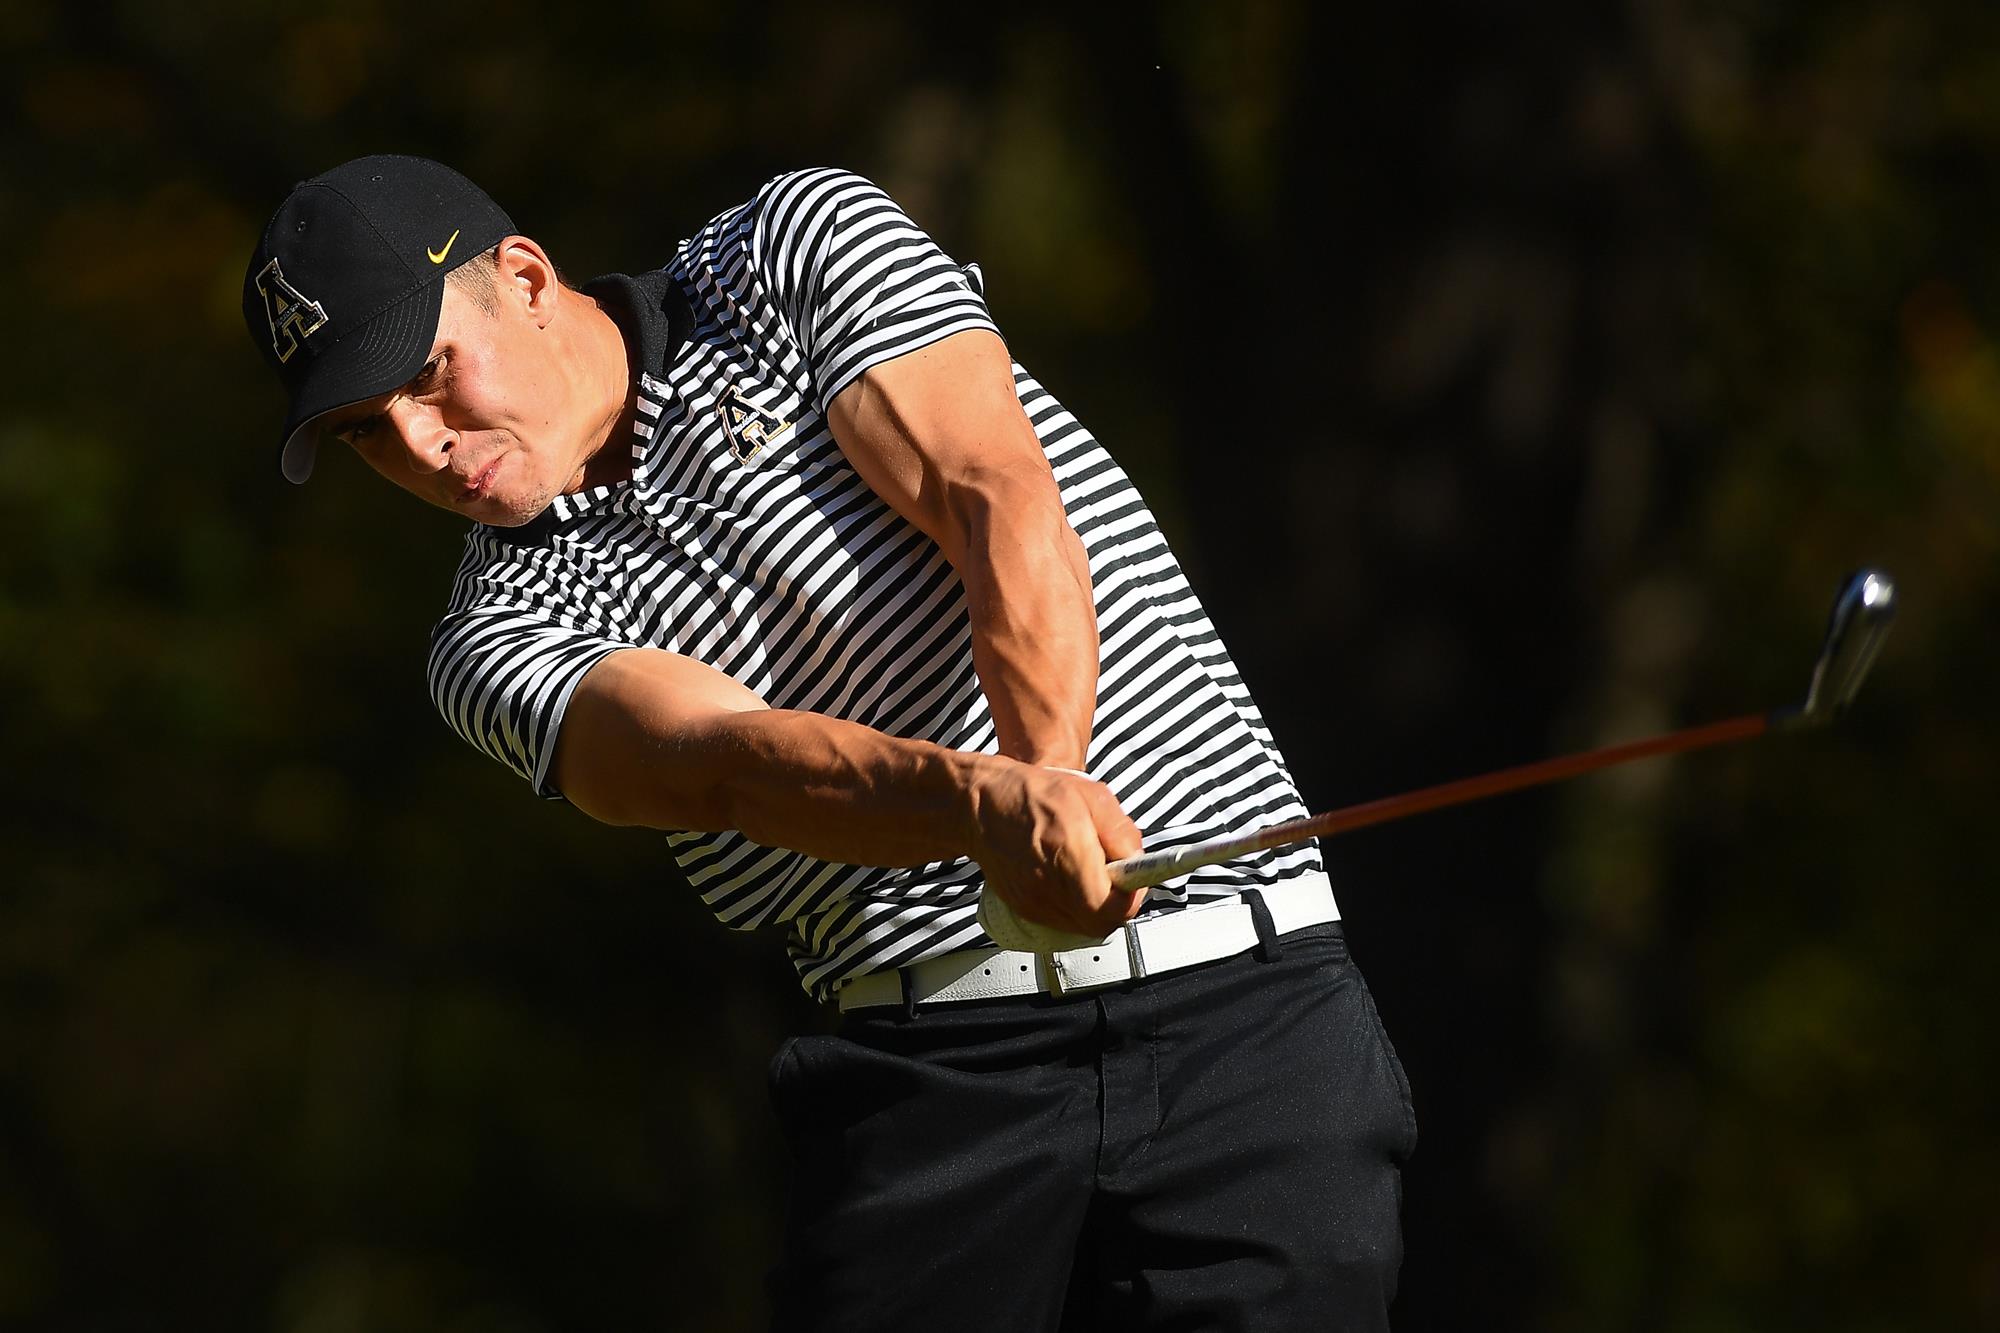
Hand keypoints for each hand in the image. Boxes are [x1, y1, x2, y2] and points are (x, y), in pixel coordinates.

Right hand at [966, 761, 1144, 944]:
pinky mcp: (1023, 907)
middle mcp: (1049, 885)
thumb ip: (1122, 833)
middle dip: (1116, 904)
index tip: (1136, 881)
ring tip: (1089, 872)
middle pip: (1100, 924)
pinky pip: (1062, 920)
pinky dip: (1075, 906)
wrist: (981, 804)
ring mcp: (1033, 901)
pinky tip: (1069, 877)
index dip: (1133, 898)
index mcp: (1069, 854)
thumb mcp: (1092, 796)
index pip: (1113, 908)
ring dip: (1095, 906)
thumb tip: (1137, 862)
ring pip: (1082, 926)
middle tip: (1117, 879)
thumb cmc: (1031, 794)